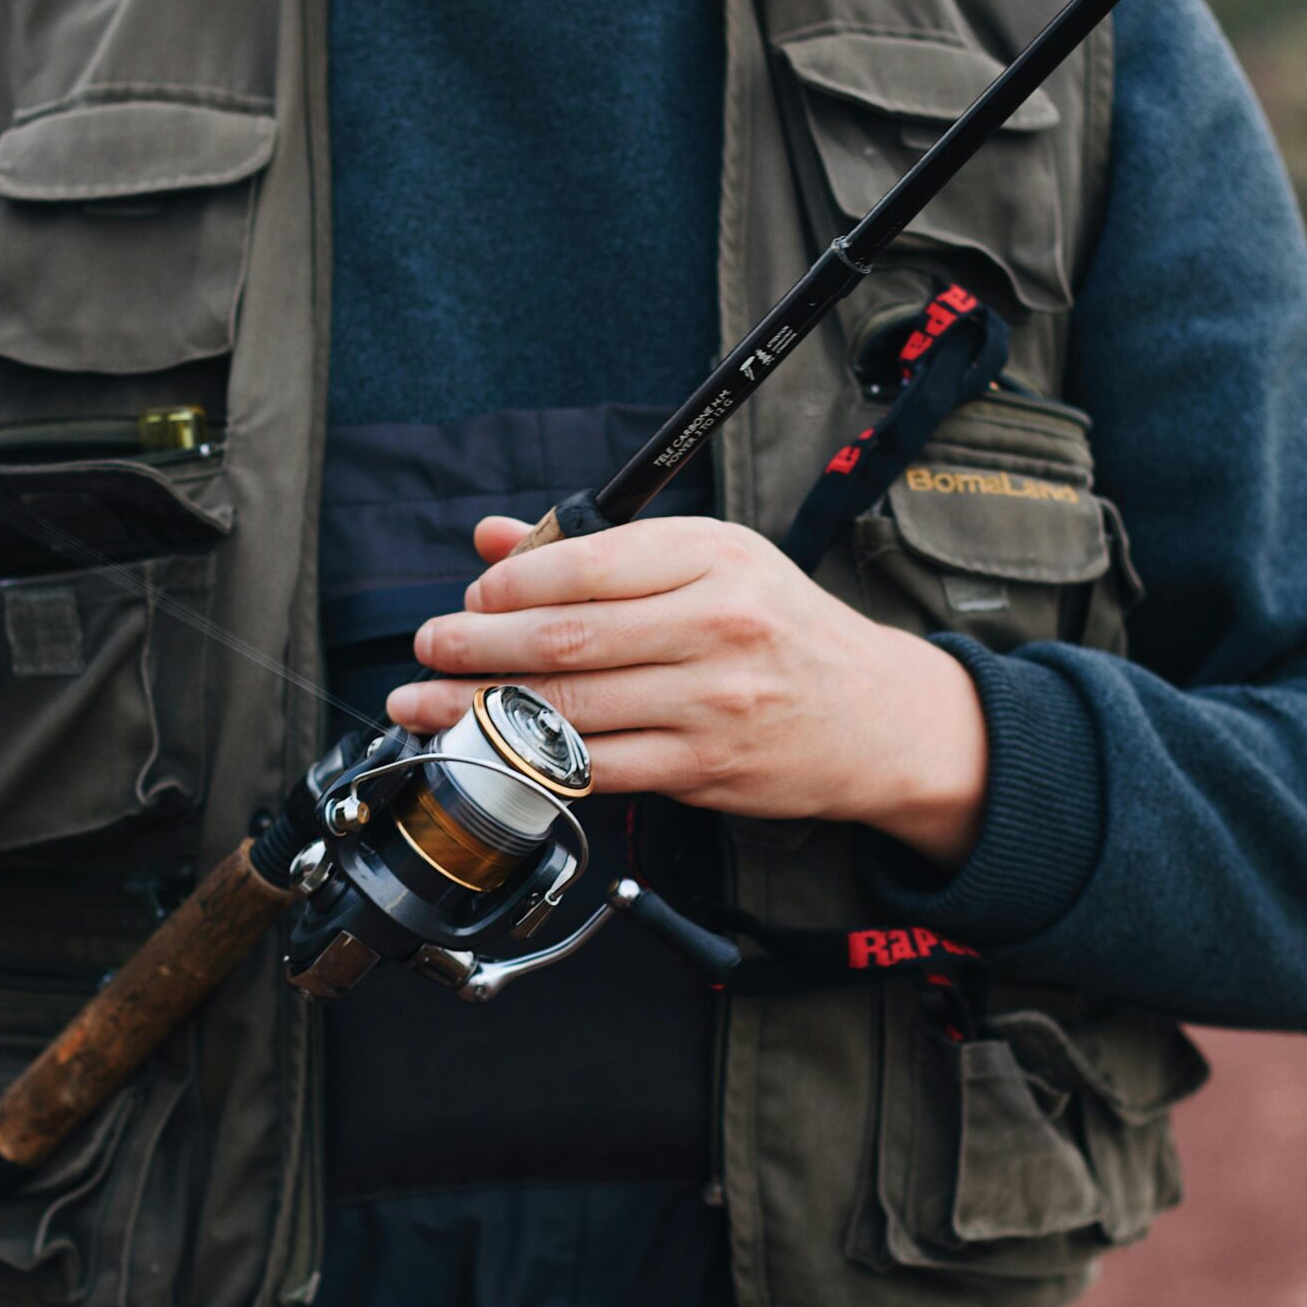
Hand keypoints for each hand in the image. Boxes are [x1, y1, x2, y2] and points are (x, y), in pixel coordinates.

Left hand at [387, 515, 988, 867]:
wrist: (880, 716)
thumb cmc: (786, 631)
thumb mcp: (713, 562)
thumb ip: (600, 549)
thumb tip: (494, 538)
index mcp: (714, 556)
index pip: (584, 564)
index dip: (509, 583)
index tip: (474, 594)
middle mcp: (716, 624)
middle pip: (564, 637)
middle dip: (476, 645)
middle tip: (429, 647)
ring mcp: (711, 701)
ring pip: (570, 708)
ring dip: (480, 710)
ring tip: (427, 706)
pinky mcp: (704, 768)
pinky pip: (598, 768)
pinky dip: (535, 762)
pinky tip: (490, 753)